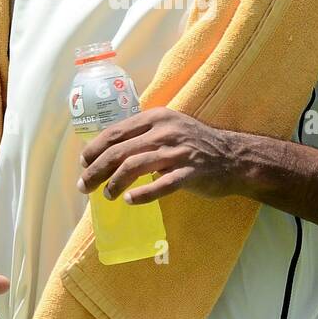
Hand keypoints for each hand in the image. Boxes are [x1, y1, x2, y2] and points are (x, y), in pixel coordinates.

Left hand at [76, 107, 239, 205]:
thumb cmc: (196, 144)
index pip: (115, 132)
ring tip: (107, 196)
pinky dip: (142, 195)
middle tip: (84, 186)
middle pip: (119, 151)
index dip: (94, 149)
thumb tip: (109, 149)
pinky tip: (129, 201)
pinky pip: (161, 185)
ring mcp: (178, 152)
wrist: (234, 157)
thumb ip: (143, 132)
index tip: (83, 163)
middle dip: (96, 170)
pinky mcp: (190, 173)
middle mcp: (165, 132)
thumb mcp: (169, 127)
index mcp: (156, 117)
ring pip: (134, 167)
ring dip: (114, 183)